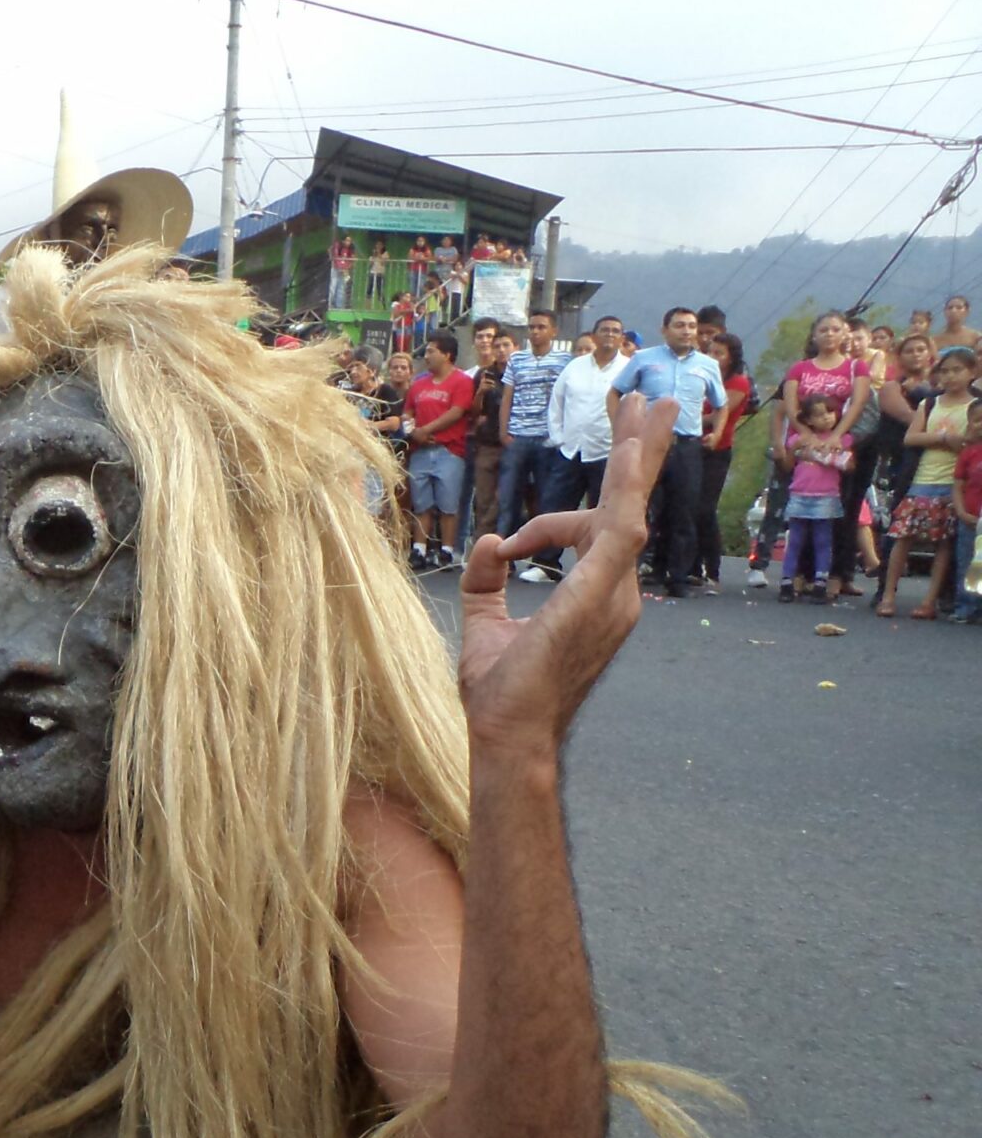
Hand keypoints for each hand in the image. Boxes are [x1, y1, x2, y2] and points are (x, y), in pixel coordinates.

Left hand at [458, 394, 675, 761]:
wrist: (505, 735)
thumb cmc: (501, 693)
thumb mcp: (486, 621)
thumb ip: (487, 578)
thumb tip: (491, 540)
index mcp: (595, 598)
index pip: (583, 533)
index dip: (541, 529)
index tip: (507, 546)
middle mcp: (616, 593)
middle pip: (630, 507)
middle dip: (638, 452)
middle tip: (650, 402)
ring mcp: (614, 594)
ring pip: (630, 507)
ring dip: (638, 453)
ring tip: (650, 403)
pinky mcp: (598, 593)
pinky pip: (619, 528)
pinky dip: (624, 487)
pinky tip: (630, 449)